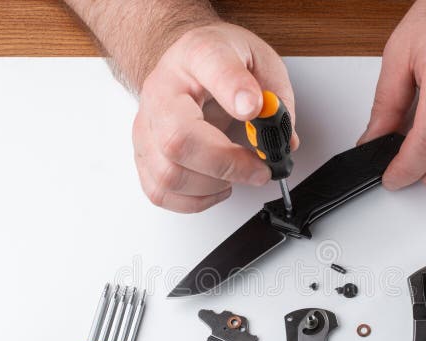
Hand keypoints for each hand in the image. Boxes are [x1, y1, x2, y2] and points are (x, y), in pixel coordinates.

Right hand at [133, 22, 298, 212]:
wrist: (189, 67)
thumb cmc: (222, 63)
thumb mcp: (260, 62)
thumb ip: (276, 98)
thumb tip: (281, 138)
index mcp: (195, 55)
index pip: (209, 63)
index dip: (232, 88)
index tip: (253, 107)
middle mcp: (162, 90)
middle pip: (178, 139)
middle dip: (226, 164)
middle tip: (258, 168)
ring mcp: (147, 126)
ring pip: (168, 174)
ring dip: (212, 186)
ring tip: (235, 176)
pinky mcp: (144, 156)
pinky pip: (160, 192)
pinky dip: (195, 200)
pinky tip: (215, 185)